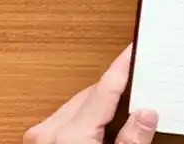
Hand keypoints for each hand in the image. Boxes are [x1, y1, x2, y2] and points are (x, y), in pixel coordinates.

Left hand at [24, 46, 158, 143]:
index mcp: (71, 136)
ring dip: (99, 104)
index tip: (134, 48)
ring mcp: (39, 136)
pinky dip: (83, 115)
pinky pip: (65, 116)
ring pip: (77, 104)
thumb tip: (147, 114)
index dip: (122, 65)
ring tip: (122, 108)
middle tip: (140, 82)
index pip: (104, 89)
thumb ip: (131, 141)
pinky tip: (98, 123)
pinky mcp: (36, 140)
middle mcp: (50, 132)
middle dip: (115, 89)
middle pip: (90, 95)